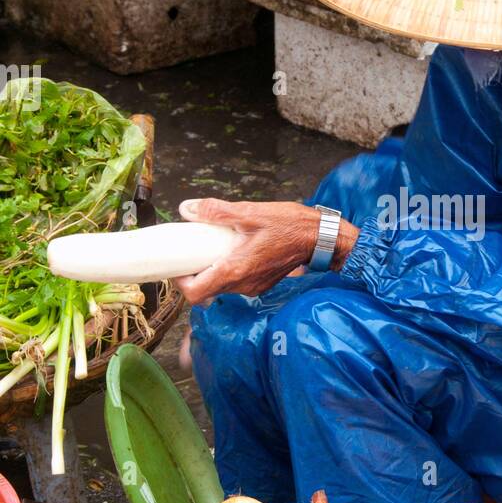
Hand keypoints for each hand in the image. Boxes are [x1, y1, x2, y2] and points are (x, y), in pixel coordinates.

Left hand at [174, 198, 358, 304]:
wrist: (321, 238)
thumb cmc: (290, 225)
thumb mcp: (250, 212)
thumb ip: (216, 212)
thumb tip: (187, 208)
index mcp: (236, 270)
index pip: (196, 294)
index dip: (181, 283)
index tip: (178, 265)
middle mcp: (243, 284)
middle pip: (207, 290)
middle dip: (195, 272)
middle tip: (193, 250)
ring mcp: (254, 286)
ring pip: (222, 286)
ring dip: (213, 269)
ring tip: (213, 246)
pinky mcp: (262, 283)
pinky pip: (237, 282)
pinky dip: (229, 269)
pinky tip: (233, 249)